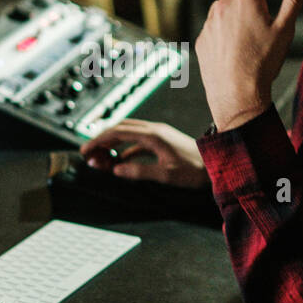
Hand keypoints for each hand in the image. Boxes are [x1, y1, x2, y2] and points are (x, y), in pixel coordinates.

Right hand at [80, 119, 207, 188]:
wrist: (217, 163)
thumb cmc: (194, 170)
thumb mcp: (165, 174)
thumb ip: (139, 171)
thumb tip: (116, 169)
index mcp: (152, 135)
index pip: (117, 132)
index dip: (98, 140)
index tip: (85, 150)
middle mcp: (154, 130)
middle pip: (120, 128)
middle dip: (101, 140)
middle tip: (88, 153)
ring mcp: (159, 134)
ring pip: (128, 133)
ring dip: (112, 144)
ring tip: (100, 158)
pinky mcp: (163, 140)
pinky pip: (138, 141)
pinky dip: (125, 150)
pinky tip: (120, 162)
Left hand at [195, 0, 302, 132]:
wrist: (237, 95)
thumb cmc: (264, 62)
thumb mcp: (284, 30)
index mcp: (246, 0)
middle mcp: (224, 6)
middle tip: (257, 7)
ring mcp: (210, 23)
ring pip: (220, 6)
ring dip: (231, 10)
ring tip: (246, 31)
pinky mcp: (201, 39)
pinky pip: (212, 26)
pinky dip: (221, 29)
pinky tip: (233, 47)